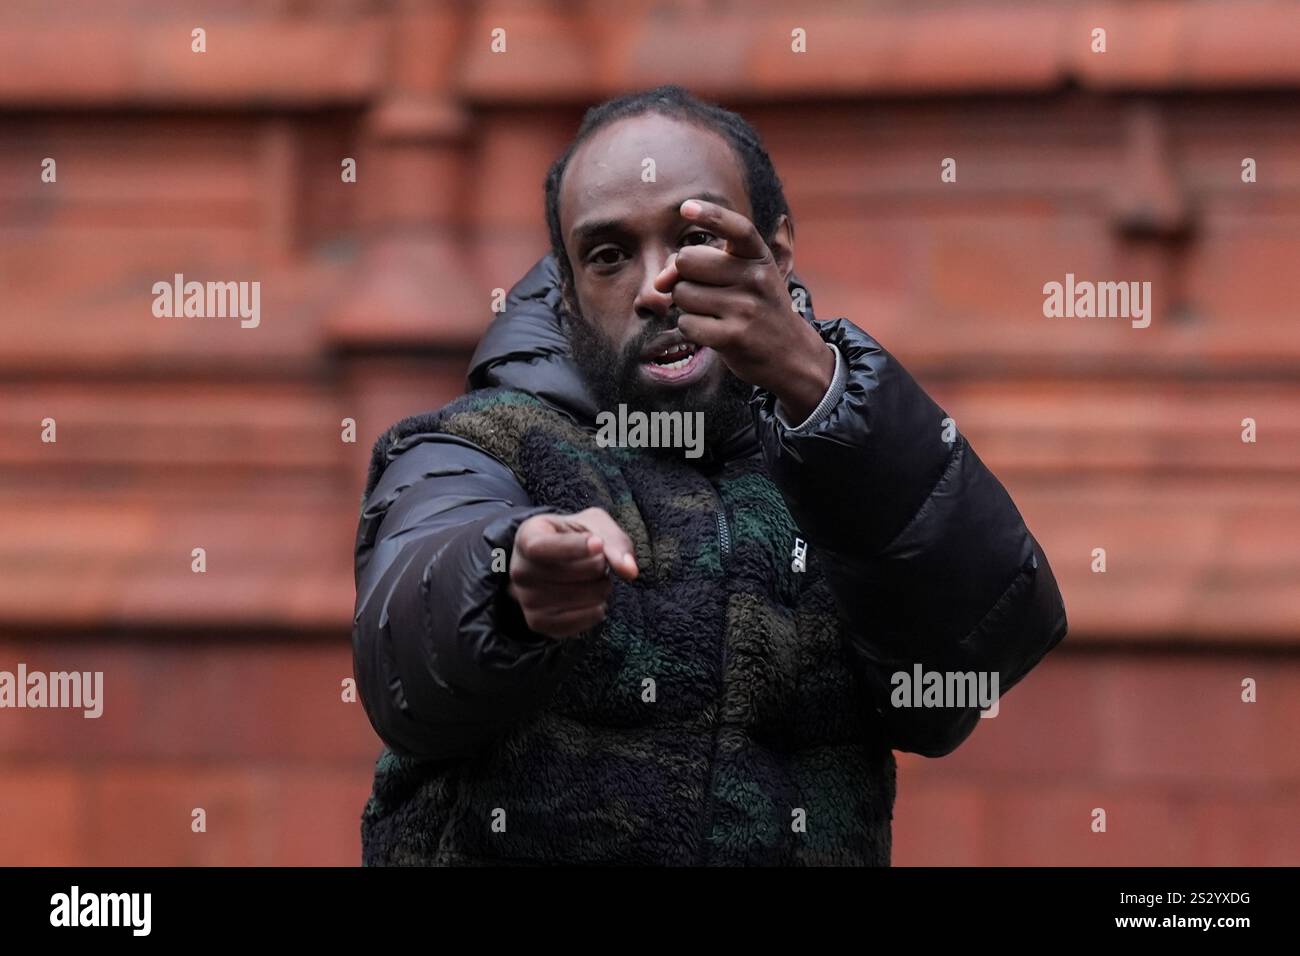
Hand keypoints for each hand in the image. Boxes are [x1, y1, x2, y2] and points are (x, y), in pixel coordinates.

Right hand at [508, 508, 638, 639]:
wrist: (554, 560)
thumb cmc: (575, 537)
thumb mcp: (594, 525)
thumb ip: (614, 542)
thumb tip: (630, 571)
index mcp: (527, 536)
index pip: (543, 547)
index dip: (574, 547)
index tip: (598, 544)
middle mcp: (519, 570)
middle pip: (568, 573)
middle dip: (597, 567)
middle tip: (600, 562)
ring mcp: (526, 599)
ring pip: (576, 599)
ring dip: (599, 590)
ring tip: (596, 580)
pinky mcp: (537, 622)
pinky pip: (575, 623)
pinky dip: (595, 612)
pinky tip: (595, 601)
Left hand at [655, 198, 833, 421]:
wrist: (790, 355)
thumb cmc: (756, 309)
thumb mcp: (742, 278)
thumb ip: (699, 267)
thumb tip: (660, 282)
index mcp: (759, 256)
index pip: (737, 228)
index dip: (710, 215)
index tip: (686, 207)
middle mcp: (756, 278)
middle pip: (686, 261)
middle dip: (683, 277)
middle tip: (704, 291)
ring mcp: (746, 308)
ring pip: (682, 294)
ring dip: (687, 306)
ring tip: (713, 313)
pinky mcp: (734, 336)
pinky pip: (687, 324)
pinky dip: (691, 328)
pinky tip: (712, 330)